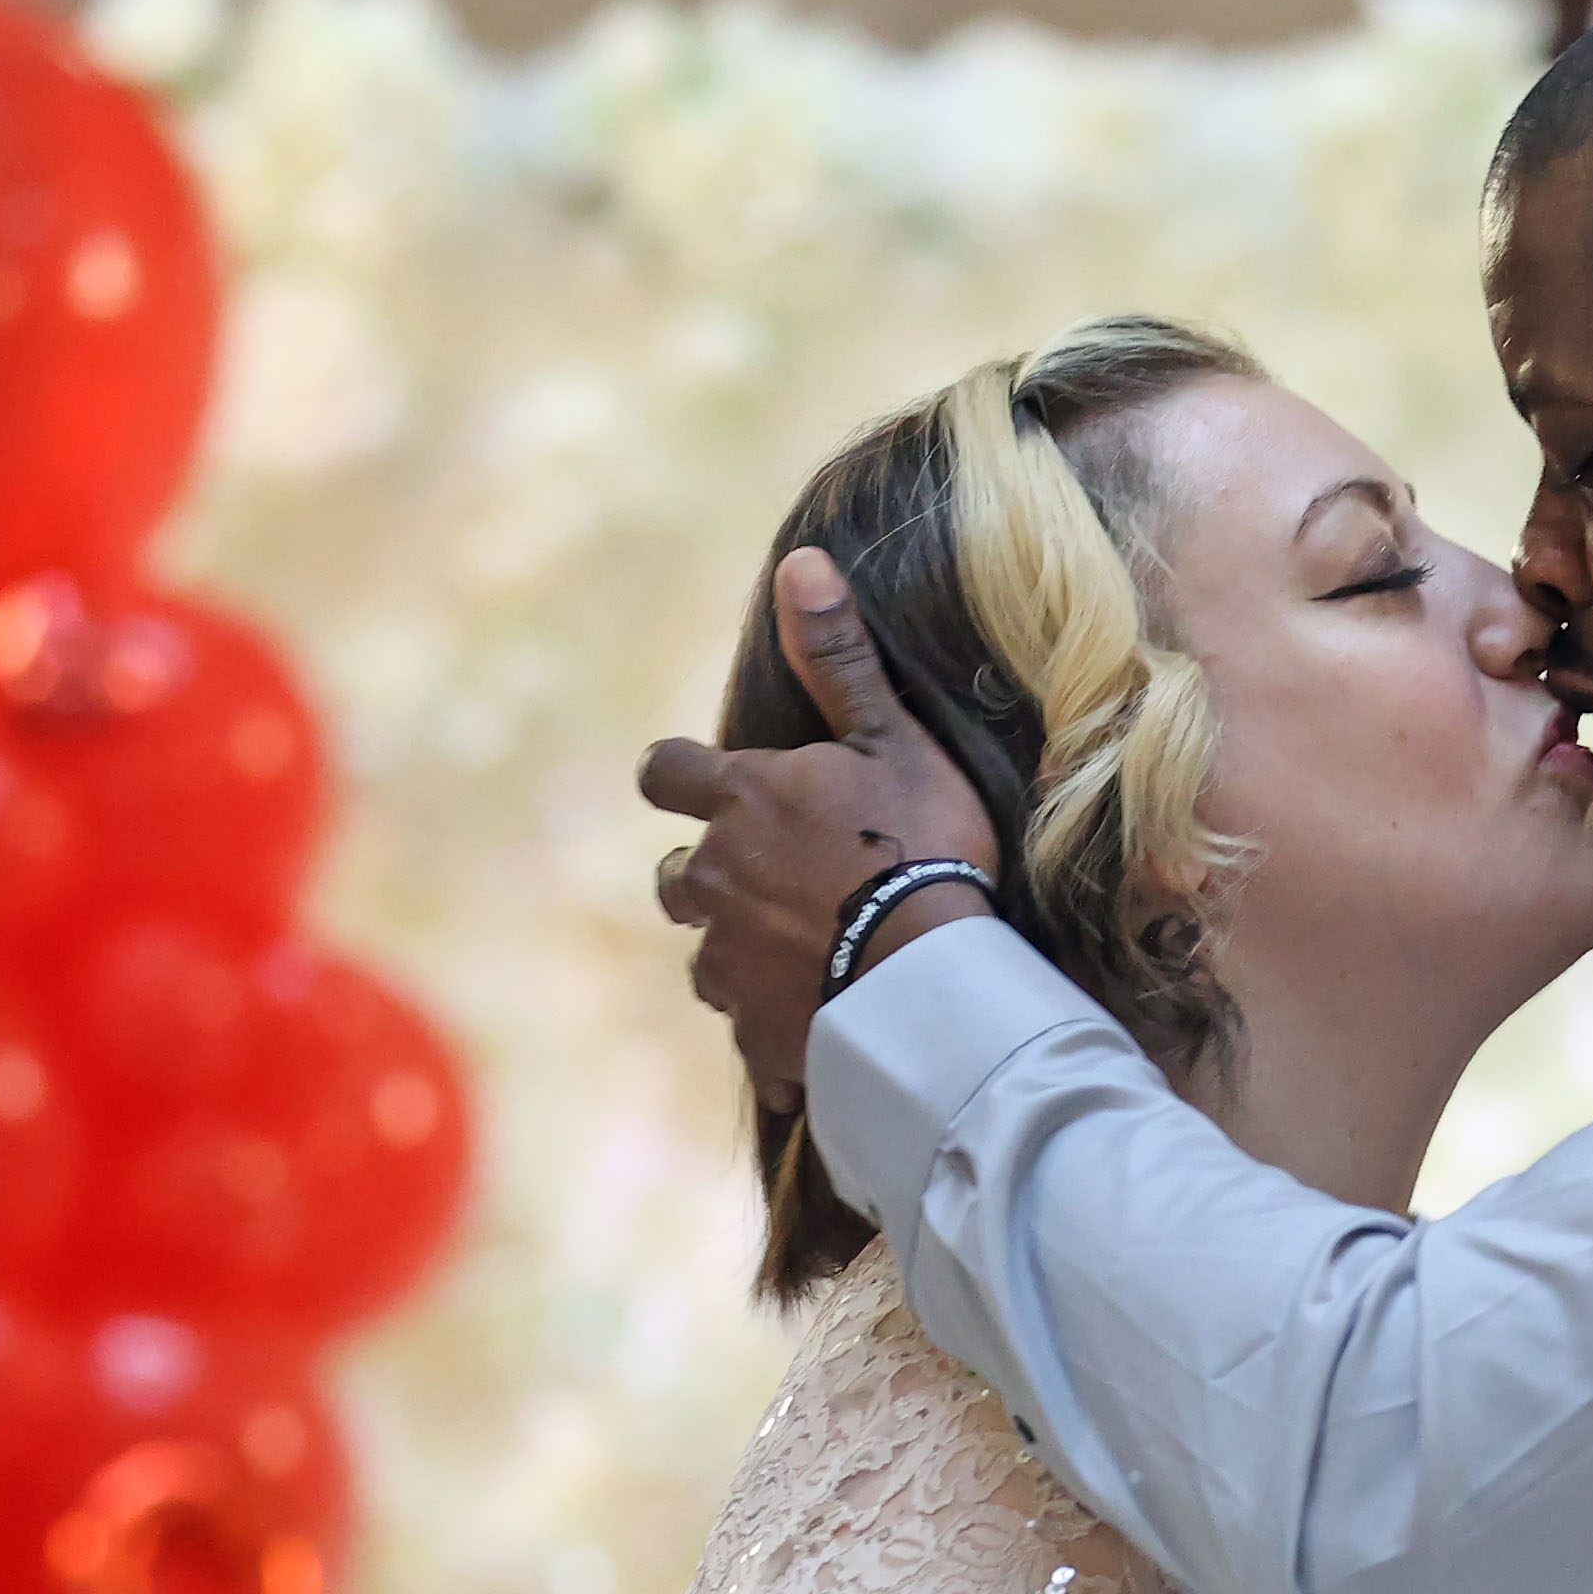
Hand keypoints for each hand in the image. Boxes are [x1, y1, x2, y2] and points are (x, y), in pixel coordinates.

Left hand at [636, 549, 995, 1110]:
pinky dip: (774, 1026)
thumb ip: (838, 658)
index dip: (677, 778)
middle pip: (674, 878)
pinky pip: (749, 1031)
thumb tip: (800, 560)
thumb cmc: (920, 845)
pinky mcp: (754, 1033)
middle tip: (771, 884)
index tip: (700, 785)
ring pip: (707, 957)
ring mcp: (727, 962)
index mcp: (740, 801)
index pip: (664, 775)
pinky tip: (818, 1027)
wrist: (928, 980)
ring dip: (738, 954)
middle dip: (707, 879)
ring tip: (802, 960)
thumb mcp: (890, 738)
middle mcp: (714, 879)